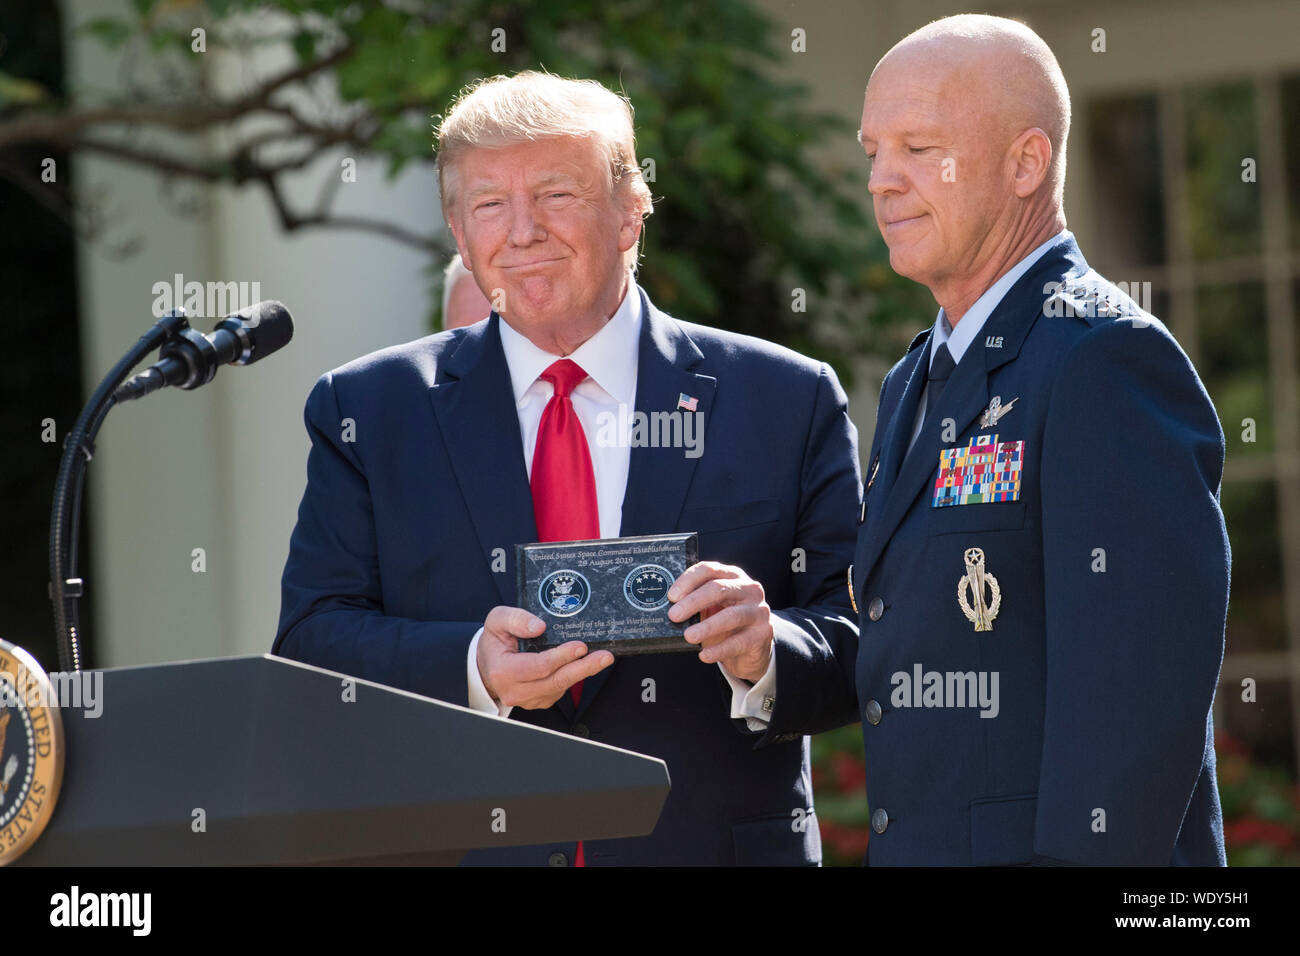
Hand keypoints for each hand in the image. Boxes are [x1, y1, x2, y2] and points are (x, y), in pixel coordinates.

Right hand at [476, 606, 613, 709]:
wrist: (486, 665)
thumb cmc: (494, 642)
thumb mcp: (497, 621)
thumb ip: (516, 619)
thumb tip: (539, 626)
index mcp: (503, 671)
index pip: (538, 667)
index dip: (561, 657)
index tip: (580, 646)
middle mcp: (515, 691)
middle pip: (555, 681)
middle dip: (583, 668)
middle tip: (604, 657)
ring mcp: (528, 699)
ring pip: (560, 687)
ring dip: (583, 673)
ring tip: (602, 659)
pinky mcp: (539, 701)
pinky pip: (560, 690)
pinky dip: (574, 677)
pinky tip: (585, 664)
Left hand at [667, 562, 773, 681]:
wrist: (753, 648)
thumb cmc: (726, 624)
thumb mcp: (712, 608)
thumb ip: (695, 603)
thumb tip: (668, 609)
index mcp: (733, 576)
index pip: (709, 570)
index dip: (689, 581)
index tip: (672, 596)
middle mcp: (749, 589)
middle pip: (719, 589)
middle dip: (693, 602)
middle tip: (674, 615)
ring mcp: (759, 611)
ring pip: (731, 615)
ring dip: (706, 627)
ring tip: (688, 636)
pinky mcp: (764, 634)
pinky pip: (739, 642)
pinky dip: (719, 649)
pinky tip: (704, 655)